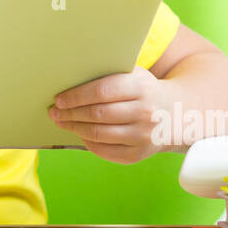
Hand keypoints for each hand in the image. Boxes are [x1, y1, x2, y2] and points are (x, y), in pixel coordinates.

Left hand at [47, 66, 174, 164]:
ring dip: (75, 128)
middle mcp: (144, 112)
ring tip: (61, 122)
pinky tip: (80, 134)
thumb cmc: (142, 89)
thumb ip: (108, 73)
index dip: (76, 96)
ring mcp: (143, 135)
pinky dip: (88, 143)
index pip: (102, 91)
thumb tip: (69, 76)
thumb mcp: (133, 74)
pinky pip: (106, 151)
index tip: (59, 99)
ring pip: (99, 134)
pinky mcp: (139, 154)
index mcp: (140, 87)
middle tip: (54, 112)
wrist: (174, 113)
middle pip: (98, 114)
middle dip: (70, 114)